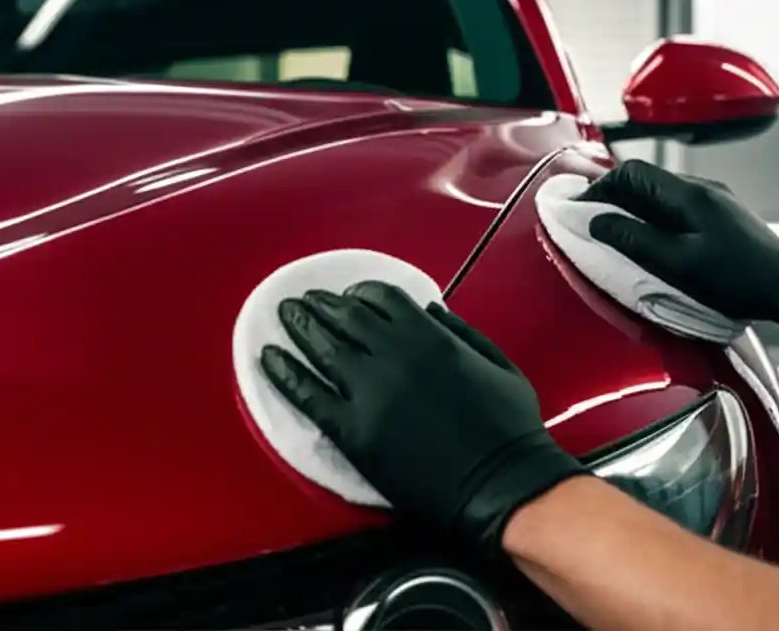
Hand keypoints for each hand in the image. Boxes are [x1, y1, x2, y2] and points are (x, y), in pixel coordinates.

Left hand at [259, 282, 584, 556]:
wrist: (500, 486)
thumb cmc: (509, 428)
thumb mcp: (497, 364)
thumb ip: (461, 331)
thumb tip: (428, 308)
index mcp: (430, 337)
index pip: (379, 298)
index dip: (358, 293)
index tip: (347, 297)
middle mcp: (394, 357)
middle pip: (344, 317)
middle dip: (321, 305)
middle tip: (303, 301)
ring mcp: (370, 394)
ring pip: (321, 348)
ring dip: (299, 326)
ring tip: (284, 316)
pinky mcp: (353, 431)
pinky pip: (308, 395)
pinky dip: (285, 373)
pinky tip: (269, 358)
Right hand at [582, 160, 778, 354]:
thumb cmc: (738, 279)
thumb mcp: (677, 263)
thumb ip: (634, 240)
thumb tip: (598, 222)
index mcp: (688, 195)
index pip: (631, 173)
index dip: (599, 188)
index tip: (580, 209)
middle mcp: (701, 189)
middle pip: (644, 180)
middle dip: (612, 197)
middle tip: (590, 221)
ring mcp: (713, 201)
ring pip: (658, 194)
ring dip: (632, 208)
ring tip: (615, 233)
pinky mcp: (720, 217)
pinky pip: (674, 207)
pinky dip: (652, 218)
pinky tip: (650, 241)